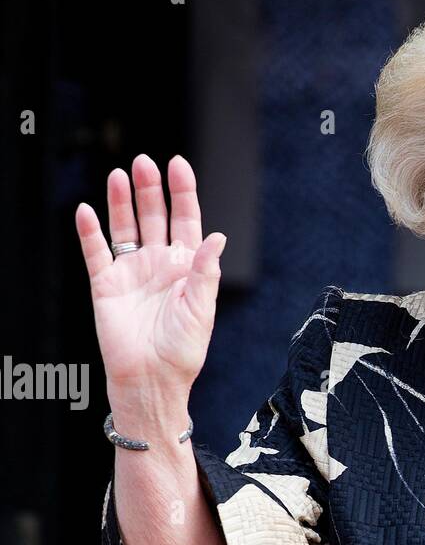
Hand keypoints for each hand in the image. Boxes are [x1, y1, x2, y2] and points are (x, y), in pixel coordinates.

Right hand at [75, 153, 225, 403]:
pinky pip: (95, 252)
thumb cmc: (181, 353)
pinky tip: (86, 210)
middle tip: (144, 163)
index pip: (186, 221)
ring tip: (119, 175)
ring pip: (124, 227)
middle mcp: (158, 265)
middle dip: (150, 189)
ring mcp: (131, 273)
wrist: (150, 382)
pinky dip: (89, 231)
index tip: (178, 165)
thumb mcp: (201, 311)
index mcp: (186, 269)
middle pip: (153, 216)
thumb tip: (218, 237)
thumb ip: (206, 273)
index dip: (183, 192)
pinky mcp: (105, 285)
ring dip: (121, 201)